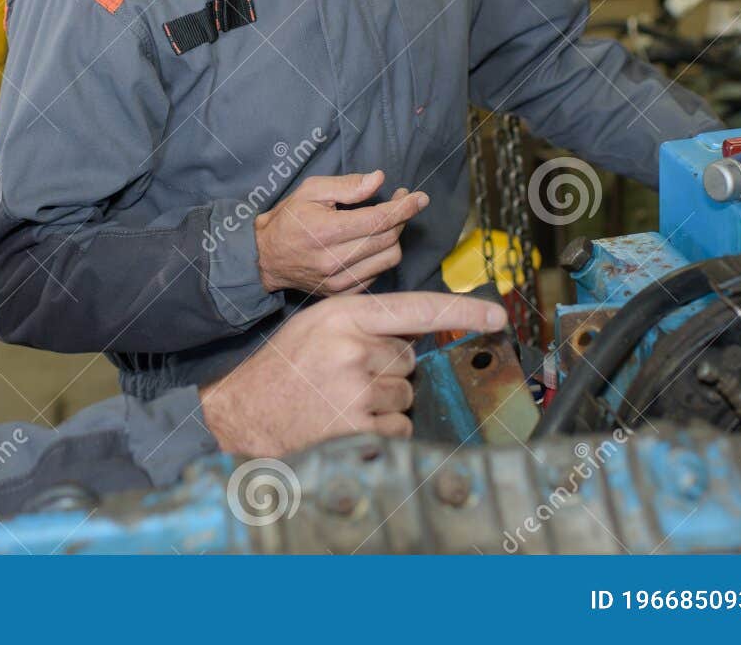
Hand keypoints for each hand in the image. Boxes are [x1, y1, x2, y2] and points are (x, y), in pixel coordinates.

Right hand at [198, 292, 506, 457]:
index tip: (498, 314)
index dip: (463, 309)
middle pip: (408, 359)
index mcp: (344, 316)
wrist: (241, 414)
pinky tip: (346, 424)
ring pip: (405, 394)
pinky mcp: (359, 428)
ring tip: (339, 401)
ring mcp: (357, 390)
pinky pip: (400, 428)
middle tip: (344, 378)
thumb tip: (417, 330)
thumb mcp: (318, 327)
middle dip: (386, 370)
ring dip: (383, 403)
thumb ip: (364, 323)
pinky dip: (382, 432)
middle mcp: (353, 349)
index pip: (416, 307)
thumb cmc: (283, 369)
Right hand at [254, 170, 428, 295]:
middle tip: (401, 202)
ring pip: (388, 259)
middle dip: (401, 218)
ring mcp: (340, 281)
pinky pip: (378, 274)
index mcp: (326, 231)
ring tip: (386, 223)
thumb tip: (379, 180)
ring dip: (394, 238)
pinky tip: (370, 243)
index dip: (404, 208)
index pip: (379, 220)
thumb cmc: (288, 219)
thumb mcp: (310, 191)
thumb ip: (347, 185)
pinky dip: (380, 256)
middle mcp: (334, 260)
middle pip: (388, 239)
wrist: (265, 259)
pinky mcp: (343, 294)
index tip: (420, 197)